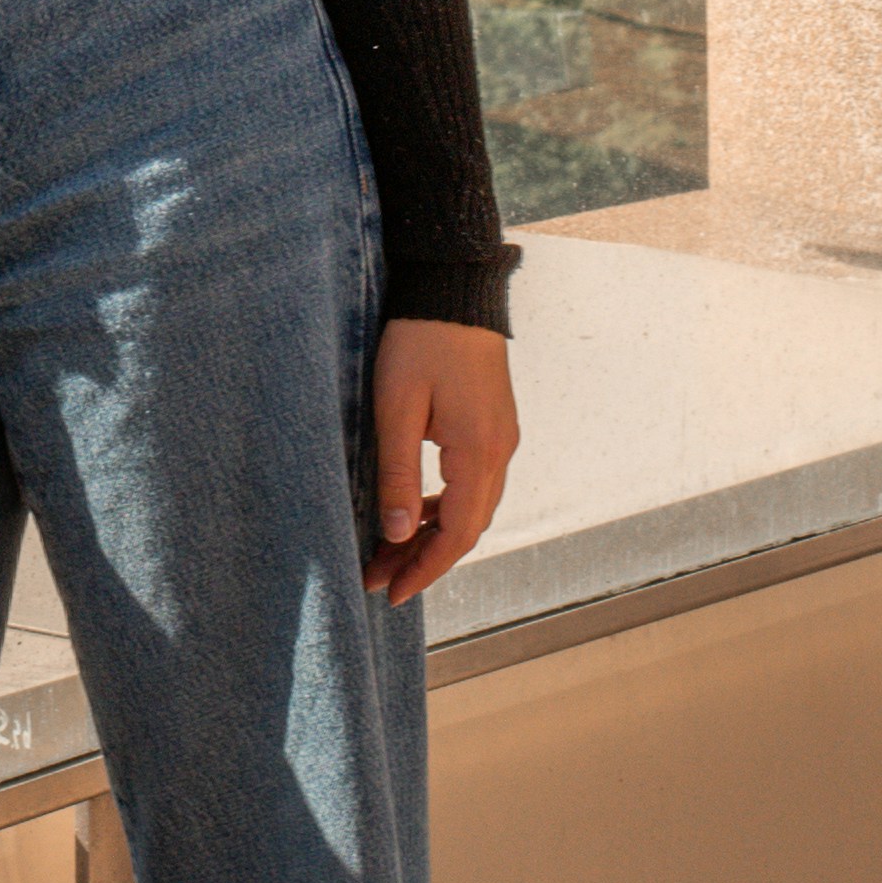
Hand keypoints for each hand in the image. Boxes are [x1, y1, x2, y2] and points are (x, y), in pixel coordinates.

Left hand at [365, 316, 518, 604]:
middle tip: (379, 578)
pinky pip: (474, 484)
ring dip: (434, 535)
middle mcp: (499, 452)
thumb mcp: (396, 407)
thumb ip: (398, 473)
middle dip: (424, 560)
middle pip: (467, 529)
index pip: (455, 535)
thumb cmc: (419, 341)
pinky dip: (445, 507)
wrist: (454, 290)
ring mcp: (502, 439)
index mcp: (477, 453)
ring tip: (390, 551)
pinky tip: (415, 510)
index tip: (390, 592)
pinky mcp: (494, 426)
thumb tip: (396, 534)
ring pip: (472, 509)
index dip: (423, 570)